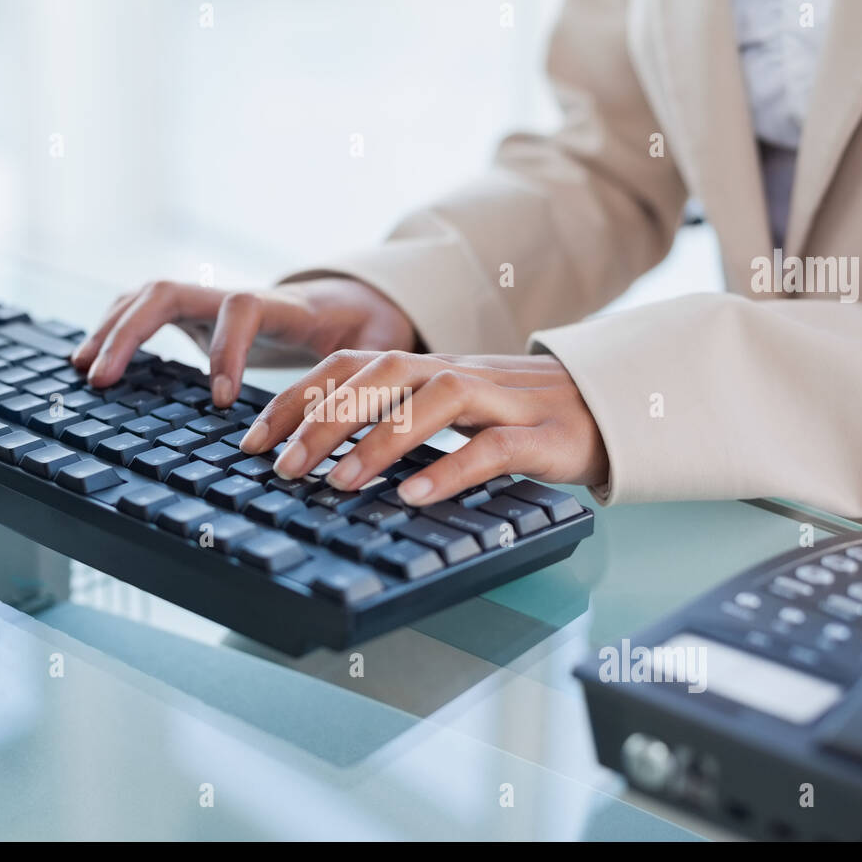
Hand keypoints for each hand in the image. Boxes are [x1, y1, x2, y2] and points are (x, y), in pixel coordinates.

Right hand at [71, 277, 417, 405]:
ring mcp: (210, 301)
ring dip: (112, 329)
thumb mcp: (377, 345)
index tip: (219, 401)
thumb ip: (368, 369)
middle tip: (103, 380)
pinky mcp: (195, 316)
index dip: (225, 349)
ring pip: (148, 296)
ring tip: (83, 369)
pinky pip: (145, 310)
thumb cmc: (364, 330)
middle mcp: (236, 295)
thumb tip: (355, 407)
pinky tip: (91, 360)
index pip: (242, 309)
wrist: (352, 301)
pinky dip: (115, 329)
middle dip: (131, 332)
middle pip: (169, 290)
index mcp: (284, 306)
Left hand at [239, 351, 608, 505]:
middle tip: (282, 467)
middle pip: (381, 375)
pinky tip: (414, 496)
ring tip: (338, 484)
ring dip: (379, 441)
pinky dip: (450, 468)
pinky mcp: (542, 435)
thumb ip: (397, 418)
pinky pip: (491, 448)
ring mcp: (502, 400)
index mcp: (429, 366)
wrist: (610, 408)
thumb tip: (321, 454)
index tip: (252, 439)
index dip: (297, 397)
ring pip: (433, 401)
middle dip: (323, 419)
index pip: (349, 365)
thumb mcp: (450, 411)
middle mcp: (458, 372)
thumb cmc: (517, 416)